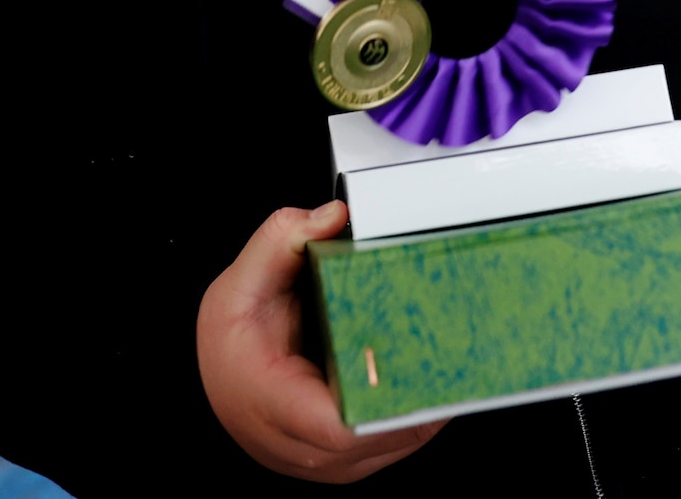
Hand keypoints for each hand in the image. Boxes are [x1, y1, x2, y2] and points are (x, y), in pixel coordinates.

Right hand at [198, 202, 444, 480]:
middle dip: (423, 393)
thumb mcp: (242, 279)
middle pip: (379, 436)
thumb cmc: (231, 336)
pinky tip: (435, 376)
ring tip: (457, 357)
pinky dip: (416, 412)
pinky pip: (393, 443)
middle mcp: (297, 445)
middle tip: (458, 344)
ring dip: (426, 405)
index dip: (387, 401)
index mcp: (269, 403)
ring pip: (394, 445)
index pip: (339, 426)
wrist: (221, 373)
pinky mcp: (346, 459)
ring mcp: (324, 462)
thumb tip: (332, 217)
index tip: (422, 359)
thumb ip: (280, 240)